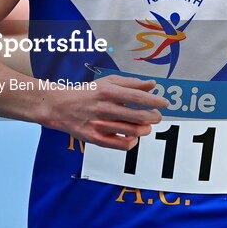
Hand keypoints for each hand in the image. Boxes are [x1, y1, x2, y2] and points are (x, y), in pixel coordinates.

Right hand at [42, 74, 168, 149]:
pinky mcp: (96, 138)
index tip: (165, 103)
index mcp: (108, 92)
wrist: (61, 106)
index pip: (138, 97)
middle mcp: (105, 108)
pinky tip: (133, 136)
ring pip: (133, 131)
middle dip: (154, 117)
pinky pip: (122, 145)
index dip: (156, 101)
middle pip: (139, 116)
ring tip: (146, 126)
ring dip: (145, 129)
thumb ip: (131, 83)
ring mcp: (100, 125)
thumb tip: (152, 85)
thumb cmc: (88, 93)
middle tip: (157, 116)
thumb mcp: (108, 82)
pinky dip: (133, 141)